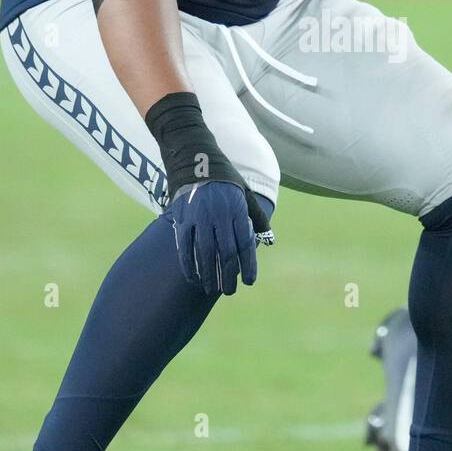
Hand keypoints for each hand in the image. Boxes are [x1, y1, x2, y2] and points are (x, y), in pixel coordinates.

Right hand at [165, 179, 270, 296]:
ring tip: (212, 289)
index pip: (245, 243)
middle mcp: (219, 215)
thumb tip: (268, 240)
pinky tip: (194, 278)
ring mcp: (199, 217)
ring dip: (209, 274)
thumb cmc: (225, 180)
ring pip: (205, 253)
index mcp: (237, 210)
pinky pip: (185, 247)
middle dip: (228, 275)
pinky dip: (189, 265)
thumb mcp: (245, 194)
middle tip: (230, 290)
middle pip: (226, 252)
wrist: (195, 160)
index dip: (248, 265)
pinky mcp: (182, 218)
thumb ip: (256, 217)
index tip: (249, 282)